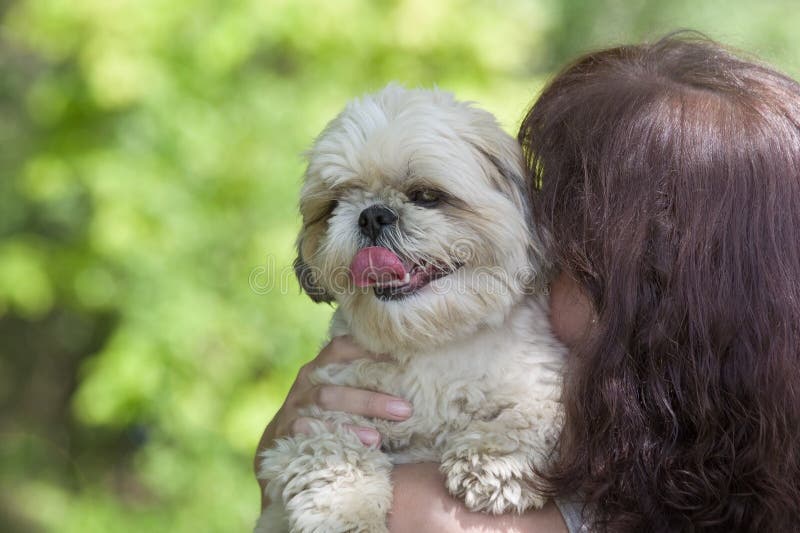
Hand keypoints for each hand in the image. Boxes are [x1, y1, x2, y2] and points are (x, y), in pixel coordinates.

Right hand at [254, 335, 412, 508]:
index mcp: (322, 365)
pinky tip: (358, 447)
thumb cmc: (325, 414)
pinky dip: (335, 436)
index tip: (402, 356)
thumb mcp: (339, 392)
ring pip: (326, 402)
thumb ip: (362, 382)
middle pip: (340, 379)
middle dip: (373, 396)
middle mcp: (308, 380)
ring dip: (356, 417)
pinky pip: (309, 430)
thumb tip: (413, 374)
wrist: (279, 443)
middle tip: (405, 409)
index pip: (343, 347)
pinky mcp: (286, 430)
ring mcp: (295, 404)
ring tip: (380, 436)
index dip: (370, 349)